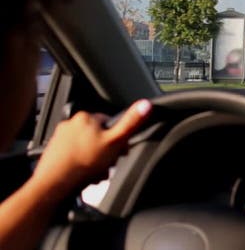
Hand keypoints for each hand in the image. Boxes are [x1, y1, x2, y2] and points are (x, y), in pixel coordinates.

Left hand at [31, 99, 150, 195]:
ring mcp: (60, 139)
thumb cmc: (84, 163)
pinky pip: (74, 157)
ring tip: (95, 173)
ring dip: (95, 162)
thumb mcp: (115, 141)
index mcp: (85, 117)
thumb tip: (146, 104)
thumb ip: (131, 123)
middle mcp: (70, 124)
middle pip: (98, 137)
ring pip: (87, 149)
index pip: (110, 124)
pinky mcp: (53, 153)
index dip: (118, 139)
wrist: (54, 185)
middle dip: (106, 153)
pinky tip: (84, 176)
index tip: (120, 152)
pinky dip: (81, 166)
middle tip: (106, 165)